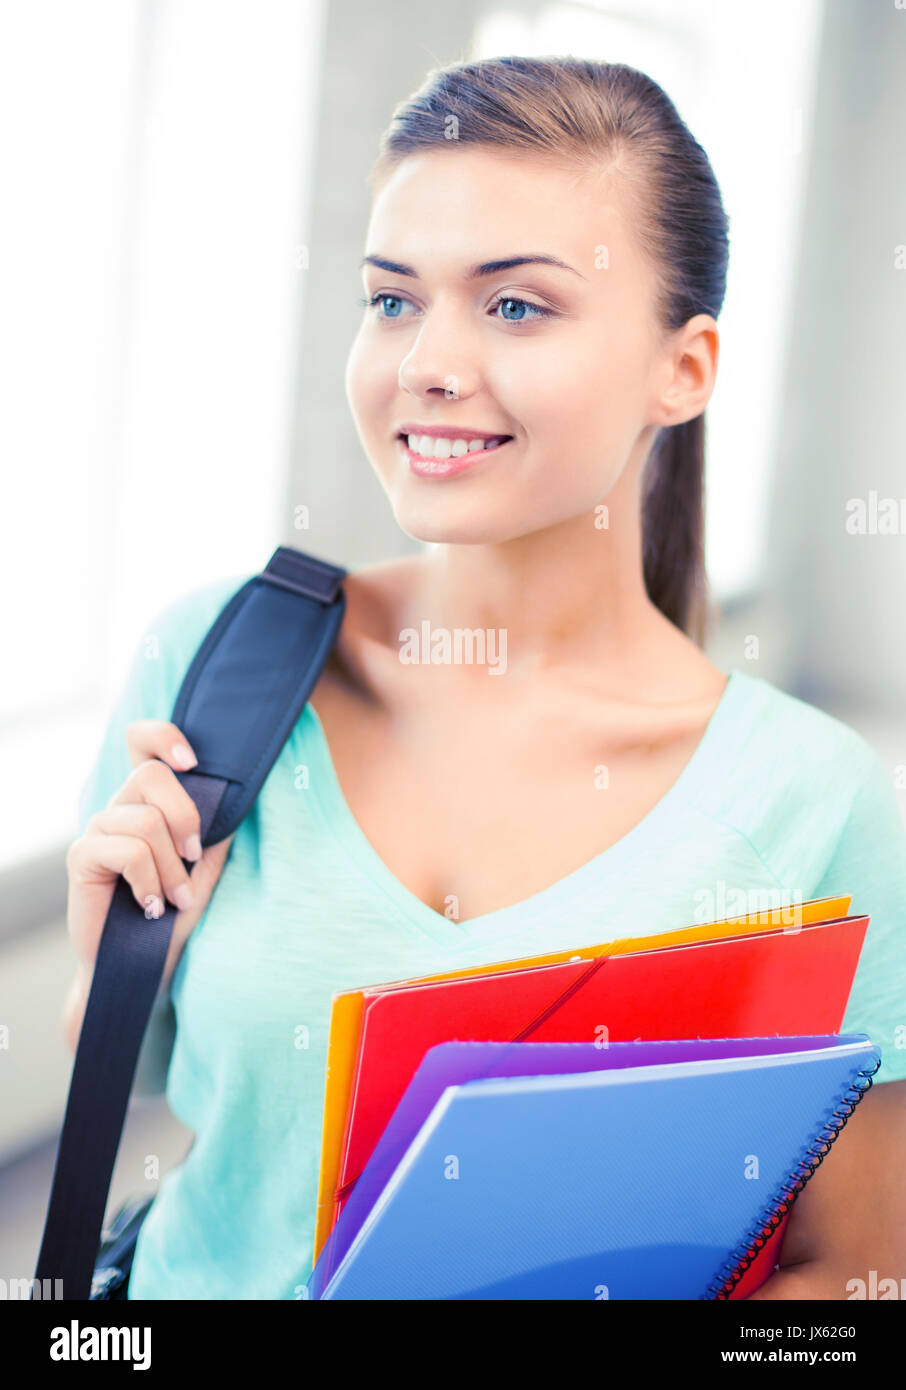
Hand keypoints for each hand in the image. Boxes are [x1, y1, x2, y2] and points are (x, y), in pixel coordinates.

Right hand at [65, 719, 234, 998]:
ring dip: (172, 867)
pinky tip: (151, 906)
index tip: (193, 761)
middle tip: (194, 855)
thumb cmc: (172, 917)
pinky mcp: (81, 858)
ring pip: (146, 821)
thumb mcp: (204, 868)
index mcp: (146, 803)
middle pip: (150, 776)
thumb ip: (214, 831)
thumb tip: (238, 796)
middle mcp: (118, 808)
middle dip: (185, 816)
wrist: (141, 967)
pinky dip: (150, 881)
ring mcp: (96, 831)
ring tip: (175, 899)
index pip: (141, 743)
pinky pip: (128, 852)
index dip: (164, 737)